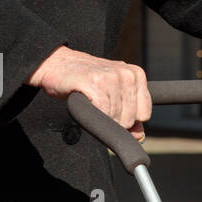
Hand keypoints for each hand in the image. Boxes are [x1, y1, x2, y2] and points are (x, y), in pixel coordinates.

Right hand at [26, 46, 151, 139]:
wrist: (58, 64)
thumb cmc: (86, 80)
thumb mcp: (112, 94)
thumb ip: (129, 115)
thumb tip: (139, 137)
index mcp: (136, 75)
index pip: (144, 114)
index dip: (128, 120)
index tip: (112, 111)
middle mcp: (127, 74)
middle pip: (130, 119)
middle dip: (113, 121)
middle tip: (98, 106)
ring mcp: (112, 77)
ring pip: (116, 119)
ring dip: (100, 117)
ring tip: (91, 101)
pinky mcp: (95, 83)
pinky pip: (102, 113)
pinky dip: (92, 115)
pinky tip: (85, 101)